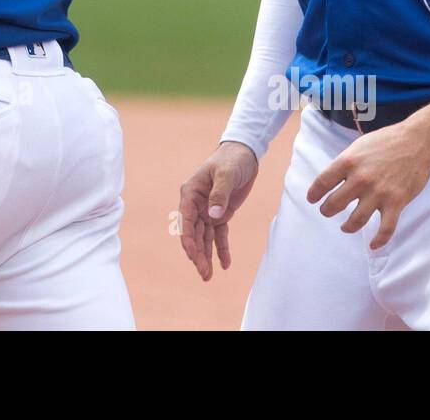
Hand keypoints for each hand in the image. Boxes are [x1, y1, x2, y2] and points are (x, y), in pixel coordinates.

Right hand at [178, 141, 258, 280]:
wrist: (244, 154)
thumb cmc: (231, 160)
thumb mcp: (226, 174)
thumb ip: (220, 194)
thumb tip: (213, 216)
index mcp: (191, 192)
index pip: (185, 219)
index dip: (188, 239)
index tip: (193, 255)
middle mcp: (196, 204)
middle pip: (194, 233)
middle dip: (197, 254)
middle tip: (204, 274)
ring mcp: (208, 211)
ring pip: (204, 238)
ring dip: (206, 256)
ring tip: (208, 276)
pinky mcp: (221, 214)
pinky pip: (219, 235)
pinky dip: (222, 249)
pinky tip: (225, 265)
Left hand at [306, 119, 429, 248]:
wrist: (417, 142)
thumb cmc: (387, 141)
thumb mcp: (359, 146)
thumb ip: (346, 163)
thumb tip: (333, 179)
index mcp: (348, 161)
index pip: (322, 182)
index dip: (314, 194)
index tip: (311, 199)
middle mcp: (360, 178)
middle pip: (335, 203)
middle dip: (327, 211)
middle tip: (327, 212)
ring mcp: (379, 192)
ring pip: (356, 220)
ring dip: (347, 226)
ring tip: (344, 227)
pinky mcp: (396, 202)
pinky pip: (386, 228)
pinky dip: (379, 240)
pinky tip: (373, 245)